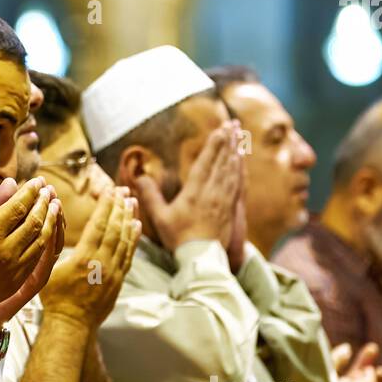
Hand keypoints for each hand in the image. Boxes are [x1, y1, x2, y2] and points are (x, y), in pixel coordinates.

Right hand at [0, 173, 61, 335]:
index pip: (18, 207)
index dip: (30, 192)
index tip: (37, 181)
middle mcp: (5, 252)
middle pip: (34, 222)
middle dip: (43, 203)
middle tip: (48, 190)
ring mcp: (13, 269)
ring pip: (40, 240)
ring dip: (49, 221)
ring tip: (54, 207)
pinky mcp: (15, 282)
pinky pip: (37, 259)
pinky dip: (45, 242)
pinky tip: (46, 234)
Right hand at [41, 186, 140, 331]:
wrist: (72, 325)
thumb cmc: (55, 299)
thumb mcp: (46, 270)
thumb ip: (51, 243)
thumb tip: (52, 218)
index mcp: (83, 258)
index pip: (97, 225)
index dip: (105, 206)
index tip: (109, 190)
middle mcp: (101, 263)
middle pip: (114, 229)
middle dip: (119, 207)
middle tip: (123, 190)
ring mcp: (113, 272)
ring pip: (124, 240)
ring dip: (129, 218)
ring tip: (132, 201)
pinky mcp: (119, 280)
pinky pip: (129, 255)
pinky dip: (134, 239)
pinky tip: (136, 226)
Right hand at [132, 122, 241, 253]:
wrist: (201, 258)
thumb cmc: (178, 238)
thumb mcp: (159, 217)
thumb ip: (149, 195)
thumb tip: (139, 176)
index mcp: (195, 192)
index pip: (206, 162)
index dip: (214, 144)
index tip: (220, 128)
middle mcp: (212, 192)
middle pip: (223, 161)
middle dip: (228, 141)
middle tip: (233, 124)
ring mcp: (224, 200)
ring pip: (232, 170)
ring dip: (236, 152)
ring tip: (239, 137)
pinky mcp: (231, 208)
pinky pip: (238, 184)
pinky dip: (240, 169)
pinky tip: (241, 162)